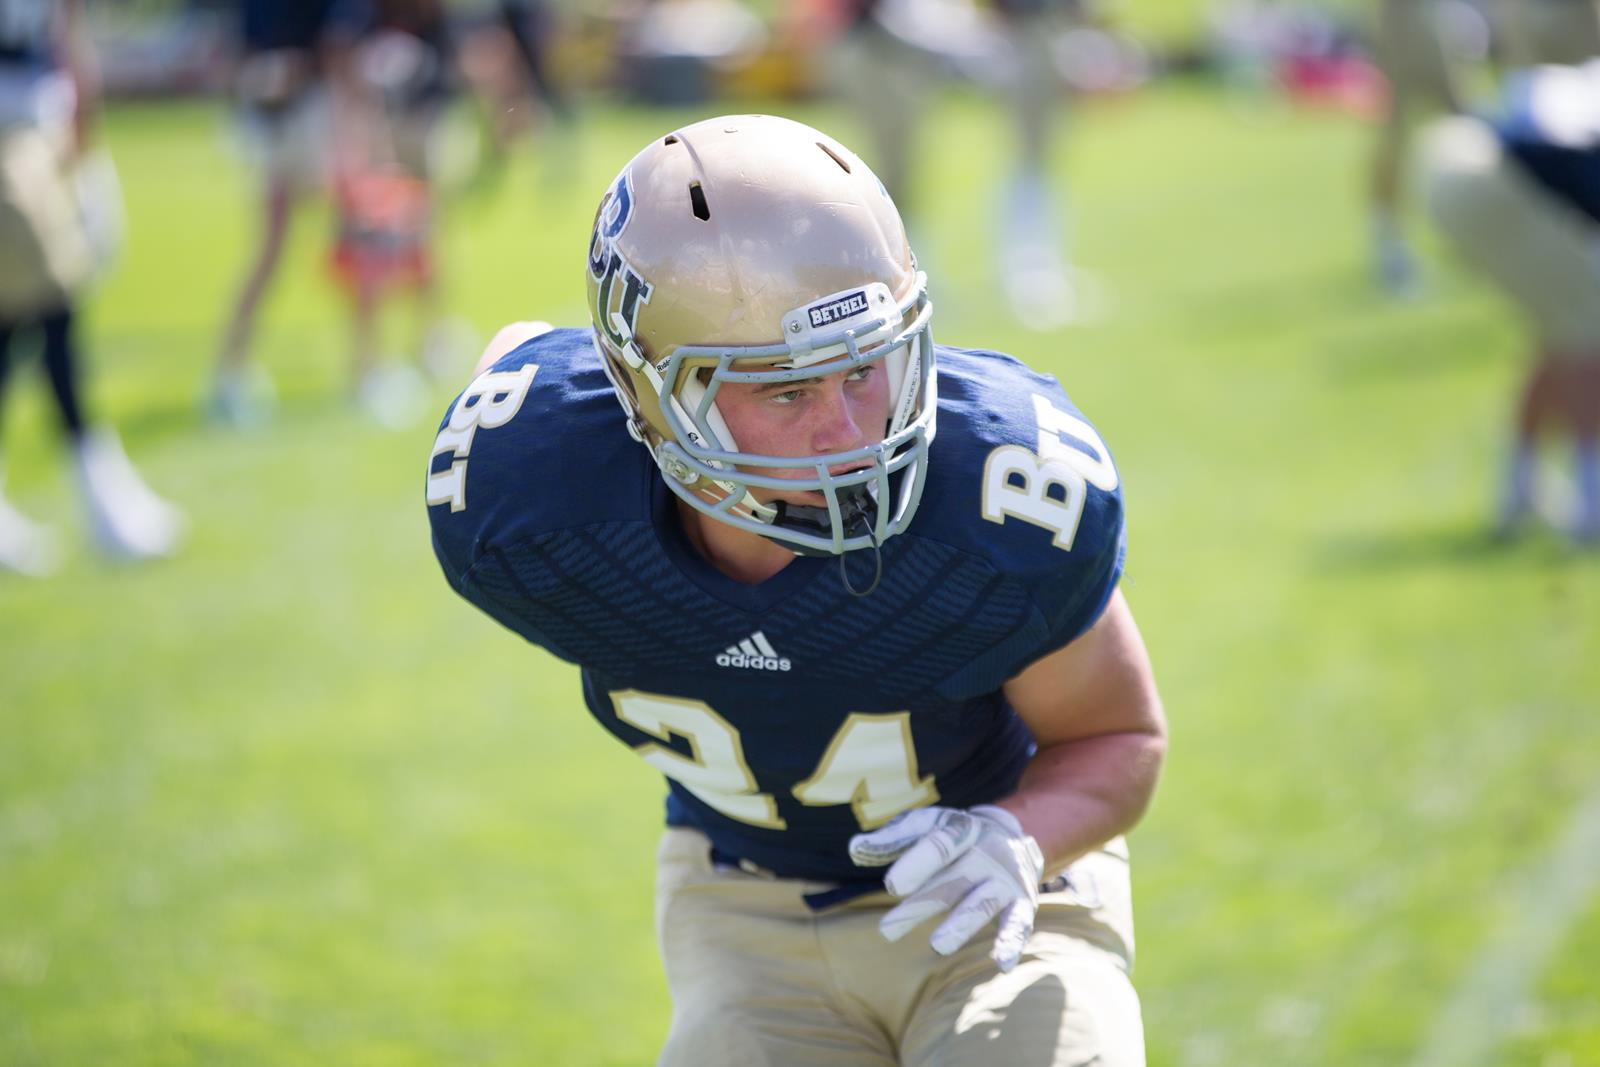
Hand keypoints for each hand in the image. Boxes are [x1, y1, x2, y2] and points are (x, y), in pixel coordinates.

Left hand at [848, 804, 1044, 971]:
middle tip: (886, 930)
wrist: (1013, 835)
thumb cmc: (955, 837)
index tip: (891, 885)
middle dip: (921, 904)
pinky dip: (1012, 942)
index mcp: (961, 829)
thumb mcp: (927, 827)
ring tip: (938, 946)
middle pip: (952, 880)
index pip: (938, 844)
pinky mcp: (1023, 902)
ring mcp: (1005, 879)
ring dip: (961, 924)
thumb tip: (855, 850)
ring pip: (982, 903)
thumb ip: (893, 839)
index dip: (915, 863)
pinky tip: (1002, 964)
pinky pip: (1019, 923)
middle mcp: (985, 852)